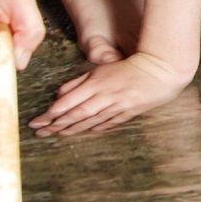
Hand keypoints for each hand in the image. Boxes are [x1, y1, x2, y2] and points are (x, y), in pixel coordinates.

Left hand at [32, 50, 192, 135]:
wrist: (162, 70)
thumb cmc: (131, 66)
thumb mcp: (103, 68)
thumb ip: (81, 81)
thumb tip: (60, 94)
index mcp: (98, 82)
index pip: (69, 101)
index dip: (52, 113)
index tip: (38, 120)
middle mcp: (105, 96)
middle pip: (75, 114)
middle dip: (55, 125)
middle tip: (40, 132)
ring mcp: (117, 106)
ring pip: (89, 122)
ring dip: (70, 130)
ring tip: (55, 135)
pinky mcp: (128, 112)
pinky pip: (107, 123)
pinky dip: (93, 129)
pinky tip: (82, 133)